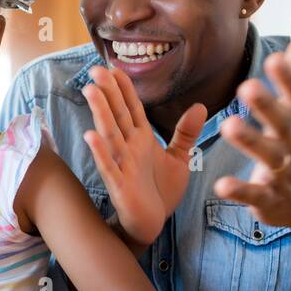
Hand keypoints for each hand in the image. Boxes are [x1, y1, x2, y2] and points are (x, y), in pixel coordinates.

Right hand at [82, 64, 204, 244]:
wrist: (152, 224)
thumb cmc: (160, 192)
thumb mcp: (179, 159)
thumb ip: (185, 133)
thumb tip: (200, 106)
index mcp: (142, 139)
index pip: (131, 107)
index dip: (124, 88)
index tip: (114, 66)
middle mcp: (129, 148)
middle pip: (117, 115)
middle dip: (107, 92)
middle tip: (96, 69)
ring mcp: (122, 165)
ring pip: (109, 134)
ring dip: (100, 113)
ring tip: (90, 90)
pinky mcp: (120, 185)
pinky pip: (109, 165)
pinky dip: (100, 151)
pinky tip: (91, 135)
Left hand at [213, 41, 290, 236]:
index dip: (289, 79)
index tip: (275, 58)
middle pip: (284, 123)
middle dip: (267, 106)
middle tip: (247, 86)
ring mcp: (283, 174)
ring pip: (269, 156)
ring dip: (250, 141)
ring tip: (228, 125)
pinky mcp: (270, 199)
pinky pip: (255, 194)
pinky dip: (239, 190)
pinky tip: (221, 184)